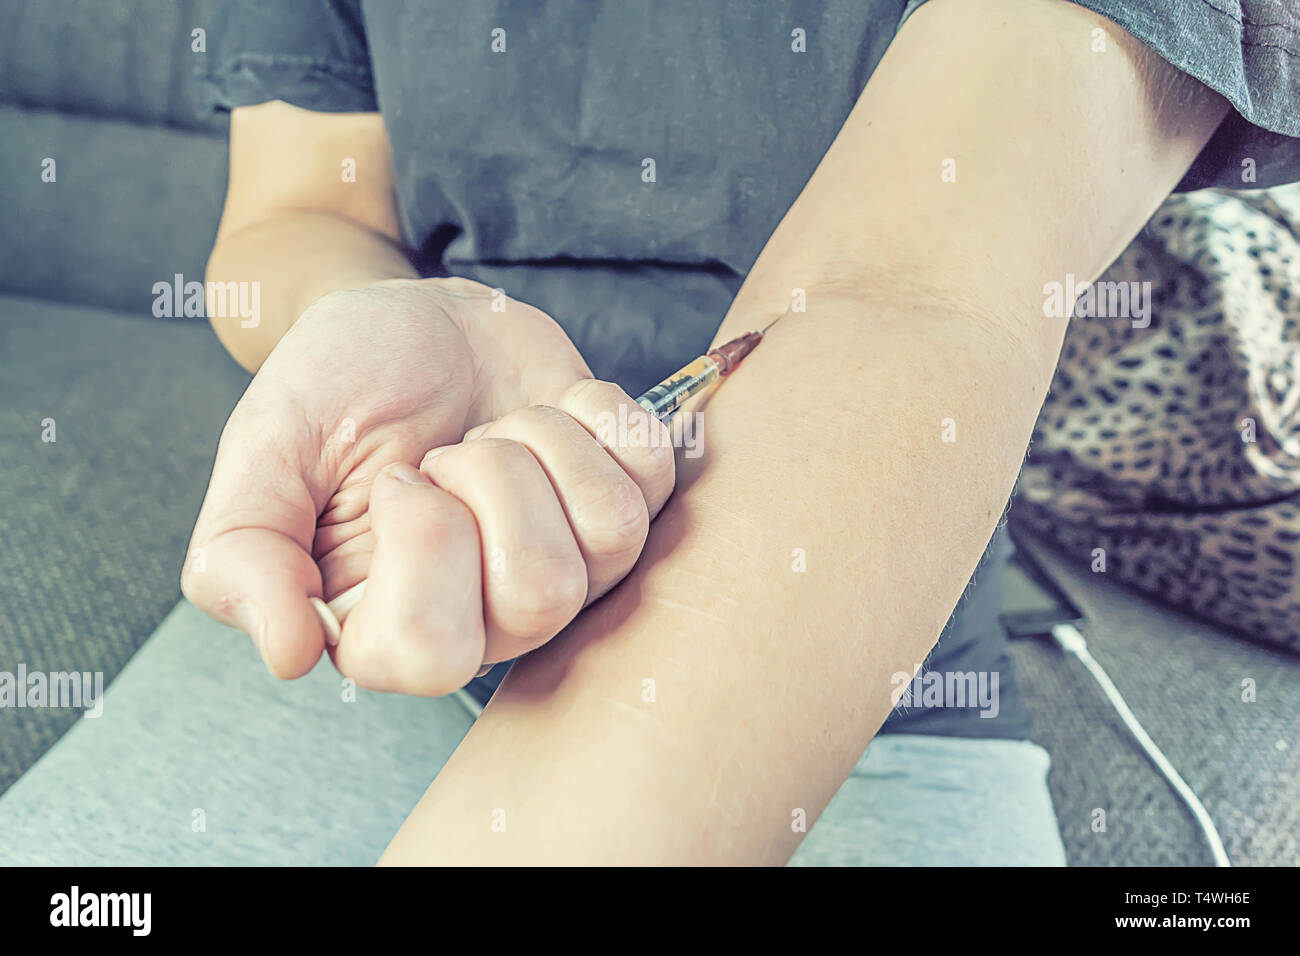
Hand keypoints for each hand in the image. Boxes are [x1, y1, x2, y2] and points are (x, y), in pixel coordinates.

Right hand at [181, 278, 673, 693]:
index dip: (423, 541)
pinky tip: (552, 411)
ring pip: (611, 534)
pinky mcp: (628, 507)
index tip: (395, 481)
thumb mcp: (263, 453)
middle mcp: (492, 620)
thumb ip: (243, 555)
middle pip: (540, 591)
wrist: (413, 320)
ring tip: (495, 430)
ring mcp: (573, 570)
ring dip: (543, 441)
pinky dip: (598, 412)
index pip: (433, 652)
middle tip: (449, 452)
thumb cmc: (338, 388)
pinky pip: (655, 474)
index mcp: (391, 627)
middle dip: (490, 477)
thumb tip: (288, 656)